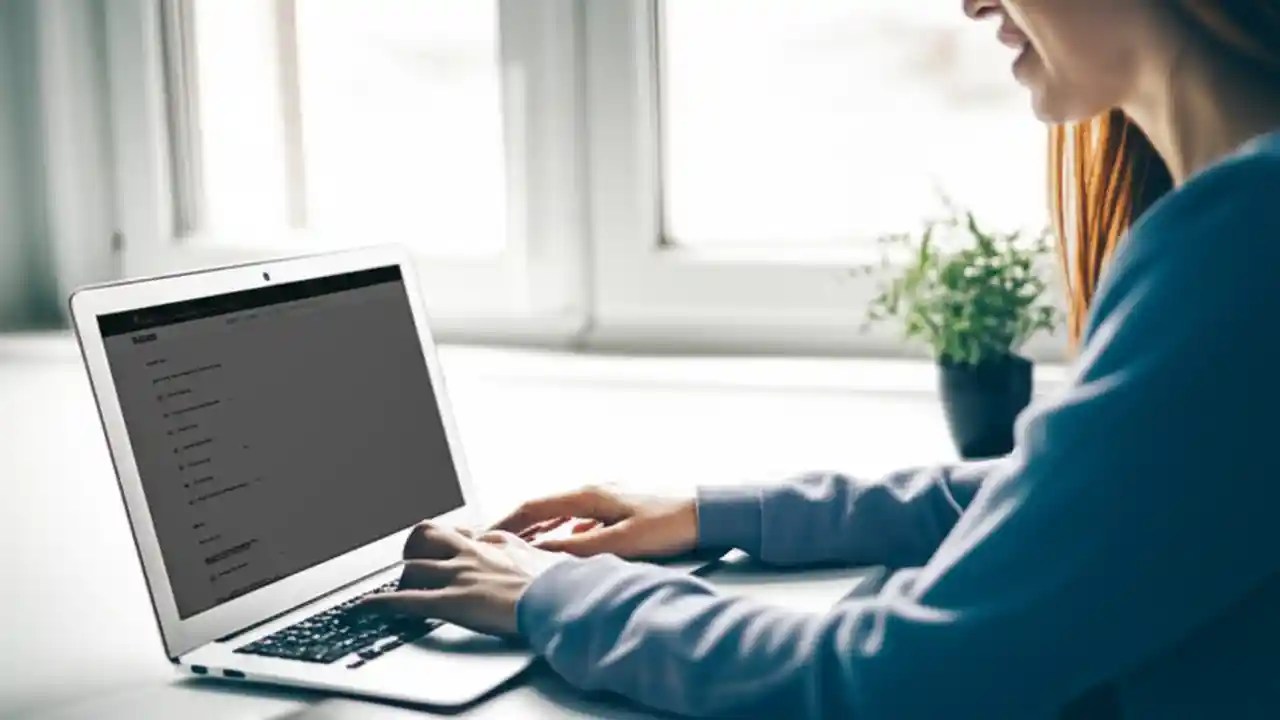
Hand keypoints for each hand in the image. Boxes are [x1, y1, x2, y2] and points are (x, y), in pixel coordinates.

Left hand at [359, 522, 566, 636]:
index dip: (446, 543)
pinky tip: (366, 607)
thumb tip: (550, 568)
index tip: (443, 548)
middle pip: (428, 537)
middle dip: (414, 550)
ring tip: (396, 591)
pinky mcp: (452, 600)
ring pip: (414, 567)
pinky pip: (407, 600)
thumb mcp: (552, 563)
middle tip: (412, 563)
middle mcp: (473, 551)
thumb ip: (539, 562)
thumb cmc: (565, 585)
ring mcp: (460, 574)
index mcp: (498, 541)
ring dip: (402, 581)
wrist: (564, 597)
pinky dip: (381, 604)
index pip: (461, 534)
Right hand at [491, 485, 698, 558]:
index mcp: (589, 494)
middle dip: (514, 526)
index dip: (505, 522)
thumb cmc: (669, 524)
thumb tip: (540, 553)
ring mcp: (605, 499)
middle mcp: (593, 491)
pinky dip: (560, 532)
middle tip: (489, 543)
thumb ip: (579, 549)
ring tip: (517, 547)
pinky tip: (561, 547)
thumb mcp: (622, 542)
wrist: (707, 512)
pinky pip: (578, 520)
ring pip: (559, 514)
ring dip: (537, 530)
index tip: (481, 535)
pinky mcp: (618, 508)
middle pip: (542, 508)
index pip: (534, 506)